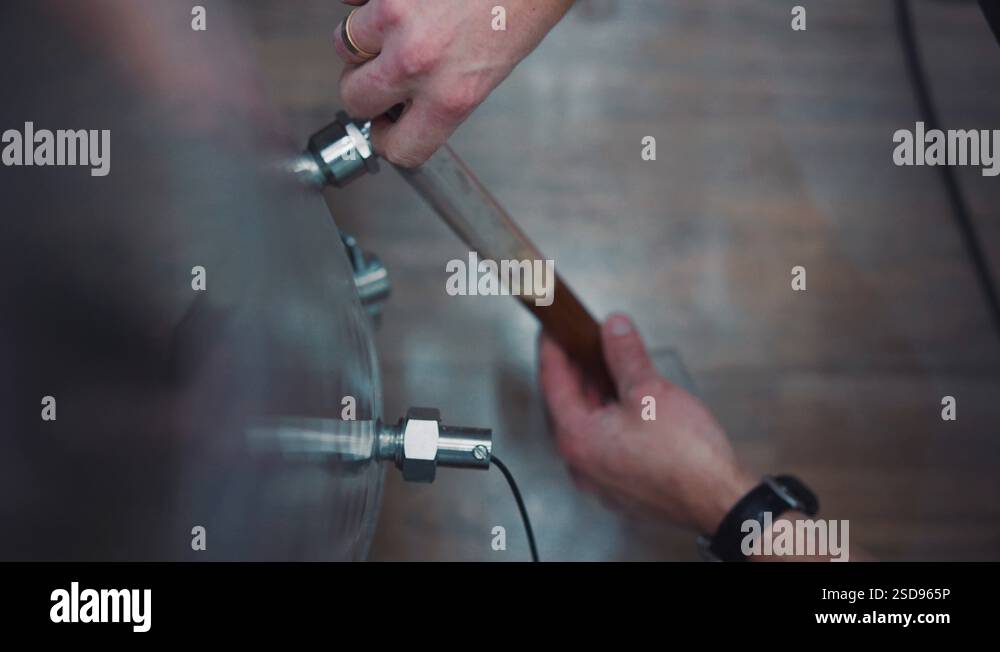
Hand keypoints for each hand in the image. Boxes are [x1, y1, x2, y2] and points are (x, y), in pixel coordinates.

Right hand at [334, 0, 573, 166]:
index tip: (386, 129)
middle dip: (365, 88)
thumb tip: (411, 102)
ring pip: (344, 44)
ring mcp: (393, 17)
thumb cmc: (521, 5)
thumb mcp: (493, 67)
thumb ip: (446, 91)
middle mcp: (417, 60)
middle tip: (381, 74)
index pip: (401, 146)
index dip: (390, 139)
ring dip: (364, 38)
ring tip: (397, 23)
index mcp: (452, 94)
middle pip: (356, 98)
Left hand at [539, 313, 755, 532]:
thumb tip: (614, 330)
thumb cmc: (685, 457)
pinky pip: (603, 445)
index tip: (554, 330)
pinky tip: (626, 405)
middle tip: (582, 344)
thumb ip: (625, 356)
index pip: (551, 382)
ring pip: (586, 426)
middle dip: (574, 371)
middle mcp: (580, 463)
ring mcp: (599, 479)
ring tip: (607, 368)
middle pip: (565, 405)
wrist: (718, 500)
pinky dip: (608, 419)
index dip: (553, 349)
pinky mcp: (621, 486)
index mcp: (576, 437)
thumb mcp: (649, 391)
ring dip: (592, 395)